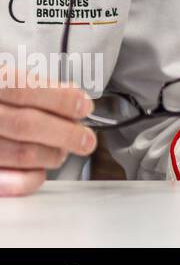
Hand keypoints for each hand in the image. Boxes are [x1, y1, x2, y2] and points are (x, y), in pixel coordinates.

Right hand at [0, 73, 95, 196]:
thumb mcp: (6, 80)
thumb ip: (37, 86)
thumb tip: (75, 98)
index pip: (25, 88)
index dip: (60, 99)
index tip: (84, 106)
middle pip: (26, 124)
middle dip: (66, 133)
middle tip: (86, 140)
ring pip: (21, 152)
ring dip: (52, 154)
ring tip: (63, 152)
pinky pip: (5, 183)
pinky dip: (29, 180)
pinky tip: (40, 172)